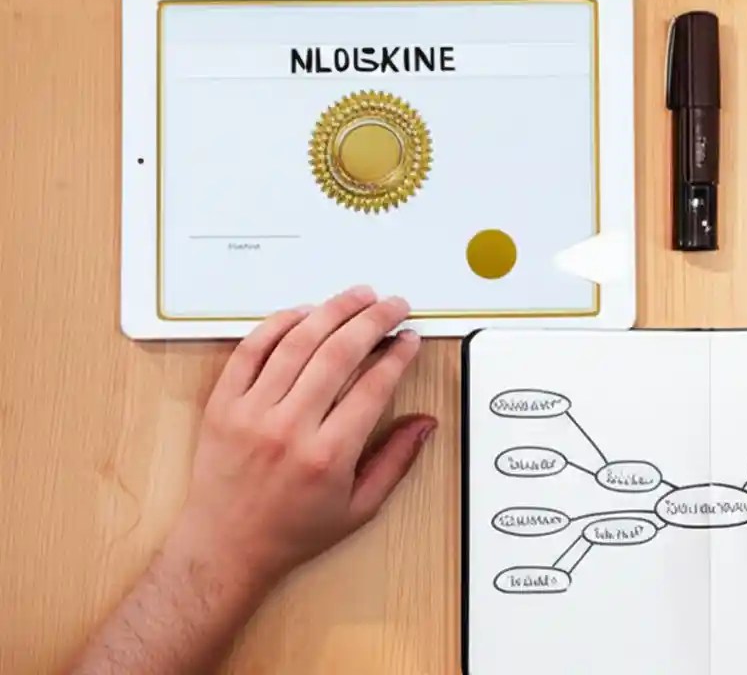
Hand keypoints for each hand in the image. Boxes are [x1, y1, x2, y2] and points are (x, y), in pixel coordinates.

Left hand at [166, 286, 435, 590]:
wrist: (225, 548)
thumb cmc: (290, 532)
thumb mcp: (359, 508)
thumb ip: (396, 461)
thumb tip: (424, 423)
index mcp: (328, 456)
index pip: (373, 385)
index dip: (397, 355)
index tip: (409, 340)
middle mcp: (288, 429)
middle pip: (339, 353)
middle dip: (373, 320)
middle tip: (392, 306)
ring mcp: (252, 413)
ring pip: (297, 342)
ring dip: (332, 311)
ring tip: (357, 297)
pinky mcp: (224, 405)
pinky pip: (251, 350)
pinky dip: (278, 324)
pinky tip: (304, 313)